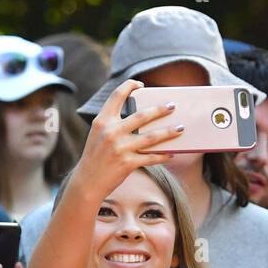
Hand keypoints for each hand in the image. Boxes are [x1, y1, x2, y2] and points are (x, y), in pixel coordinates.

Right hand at [67, 79, 181, 201]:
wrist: (87, 183)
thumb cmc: (95, 157)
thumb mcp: (98, 135)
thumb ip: (112, 123)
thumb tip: (139, 116)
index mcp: (102, 121)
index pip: (117, 96)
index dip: (129, 86)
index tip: (140, 84)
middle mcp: (111, 132)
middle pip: (141, 116)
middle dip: (160, 110)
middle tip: (172, 106)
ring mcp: (120, 148)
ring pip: (151, 137)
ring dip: (168, 132)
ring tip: (180, 128)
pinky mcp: (127, 163)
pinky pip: (150, 158)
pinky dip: (162, 156)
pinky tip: (171, 154)